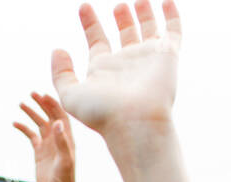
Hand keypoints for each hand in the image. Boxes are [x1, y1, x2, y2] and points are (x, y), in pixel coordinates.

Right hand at [14, 92, 77, 181]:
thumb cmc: (65, 180)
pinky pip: (31, 136)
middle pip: (49, 116)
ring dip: (31, 113)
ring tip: (21, 104)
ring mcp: (48, 145)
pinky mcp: (40, 152)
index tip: (42, 94)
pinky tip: (15, 123)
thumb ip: (62, 142)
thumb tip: (57, 122)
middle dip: (41, 104)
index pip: (60, 115)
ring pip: (39, 124)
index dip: (52, 104)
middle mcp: (58, 139)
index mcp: (67, 138)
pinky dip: (24, 128)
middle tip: (31, 93)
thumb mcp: (65, 160)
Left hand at [51, 1, 180, 143]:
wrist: (135, 121)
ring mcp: (148, 59)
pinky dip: (171, 16)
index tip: (84, 7)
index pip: (97, 41)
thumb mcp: (70, 96)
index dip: (91, 24)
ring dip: (143, 15)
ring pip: (148, 31)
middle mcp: (127, 63)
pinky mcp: (168, 56)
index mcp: (105, 70)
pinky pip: (173, 31)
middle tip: (118, 6)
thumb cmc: (103, 113)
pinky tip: (166, 1)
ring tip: (138, 0)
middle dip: (122, 19)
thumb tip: (57, 50)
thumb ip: (61, 74)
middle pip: (125, 35)